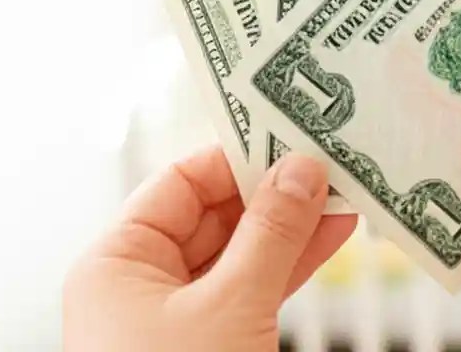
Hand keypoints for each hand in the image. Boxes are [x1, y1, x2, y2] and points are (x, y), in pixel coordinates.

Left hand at [64, 149, 354, 351]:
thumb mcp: (229, 308)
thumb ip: (269, 234)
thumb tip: (299, 170)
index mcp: (116, 263)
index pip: (179, 182)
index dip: (237, 153)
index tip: (291, 130)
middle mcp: (141, 285)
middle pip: (214, 214)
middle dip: (274, 188)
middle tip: (328, 158)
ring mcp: (178, 319)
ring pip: (241, 253)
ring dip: (293, 226)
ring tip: (344, 191)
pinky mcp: (212, 345)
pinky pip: (252, 288)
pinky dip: (291, 265)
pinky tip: (331, 237)